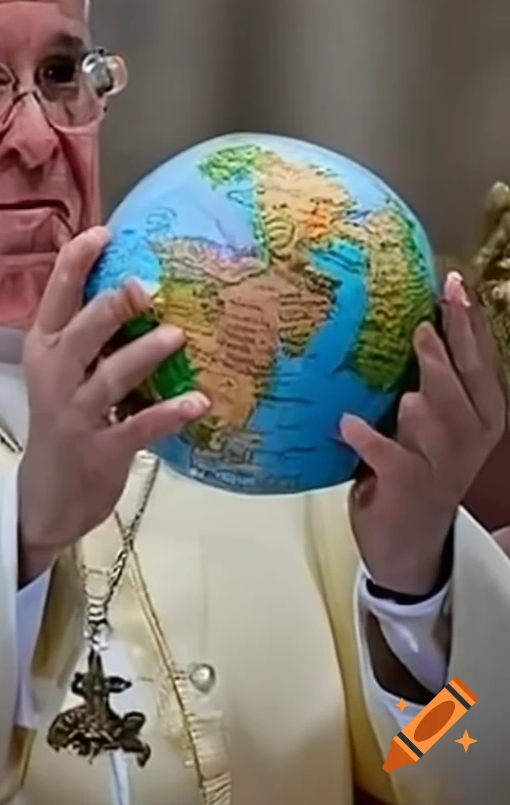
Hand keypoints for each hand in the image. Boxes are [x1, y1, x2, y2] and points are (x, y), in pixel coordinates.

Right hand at [16, 226, 209, 582]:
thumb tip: (135, 283)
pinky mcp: (100, 450)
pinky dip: (168, 414)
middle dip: (110, 308)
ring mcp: (76, 414)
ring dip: (143, 356)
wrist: (48, 493)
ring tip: (176, 337)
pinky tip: (198, 402)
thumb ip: (89, 334)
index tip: (104, 233)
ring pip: (109, 379)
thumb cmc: (65, 418)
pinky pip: (137, 427)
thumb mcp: (63, 372)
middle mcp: (55, 375)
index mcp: (45, 348)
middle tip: (145, 286)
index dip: (75, 264)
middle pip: (79, 334)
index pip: (55, 298)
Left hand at [341, 272, 506, 595]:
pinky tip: (346, 423)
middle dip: (449, 349)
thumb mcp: (431, 424)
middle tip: (425, 320)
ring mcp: (440, 464)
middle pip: (464, 384)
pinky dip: (366, 439)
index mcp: (480, 416)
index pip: (480, 362)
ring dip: (424, 397)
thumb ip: (429, 382)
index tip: (454, 286)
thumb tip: (406, 320)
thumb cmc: (416, 467)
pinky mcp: (406, 486)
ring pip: (438, 419)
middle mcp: (469, 438)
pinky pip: (388, 457)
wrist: (410, 542)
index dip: (469, 324)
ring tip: (406, 384)